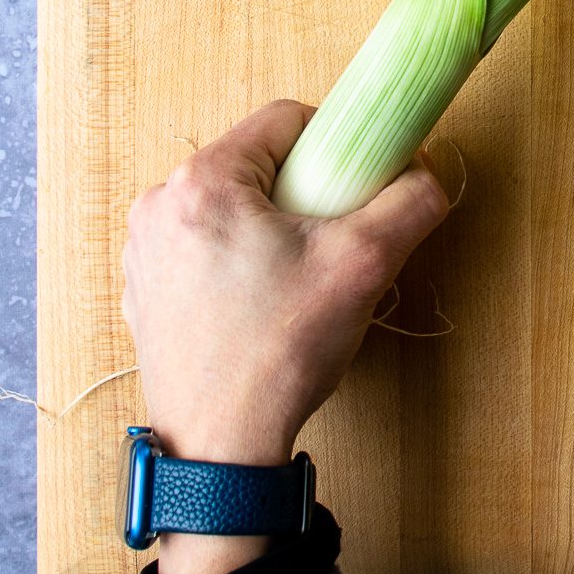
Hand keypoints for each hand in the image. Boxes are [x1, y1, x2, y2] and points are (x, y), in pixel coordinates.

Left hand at [121, 100, 448, 573]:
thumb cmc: (281, 352)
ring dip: (269, 227)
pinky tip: (261, 307)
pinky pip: (203, 248)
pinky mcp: (144, 293)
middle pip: (255, 164)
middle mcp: (159, 205)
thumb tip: (428, 175)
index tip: (353, 191)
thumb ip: (410, 202)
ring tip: (296, 281)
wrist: (221, 452)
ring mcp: (145, 252)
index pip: (285, 120)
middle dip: (301, 193)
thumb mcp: (365, 264)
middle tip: (329, 244)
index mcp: (203, 180)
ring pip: (230, 207)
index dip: (334, 145)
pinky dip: (236, 262)